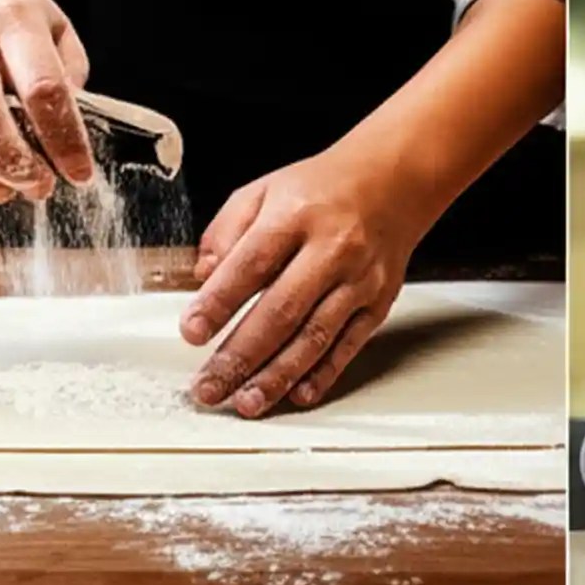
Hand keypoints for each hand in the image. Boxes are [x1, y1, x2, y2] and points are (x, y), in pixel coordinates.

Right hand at [0, 0, 94, 201]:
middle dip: (14, 163)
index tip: (79, 174)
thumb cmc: (12, 21)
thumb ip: (70, 76)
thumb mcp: (56, 31)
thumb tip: (68, 130)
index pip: (44, 89)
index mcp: (14, 20)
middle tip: (39, 187)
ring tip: (3, 192)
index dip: (64, 141)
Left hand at [180, 147, 426, 418]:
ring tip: (246, 402)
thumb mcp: (263, 191)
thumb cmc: (323, 189)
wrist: (393, 182)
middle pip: (282, 310)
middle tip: (209, 386)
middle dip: (240, 355)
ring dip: (278, 375)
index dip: (218, 303)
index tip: (191, 333)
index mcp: (295, 215)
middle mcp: (331, 249)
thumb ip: (226, 232)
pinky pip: (349, 345)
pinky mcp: (378, 303)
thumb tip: (203, 279)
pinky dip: (323, 374)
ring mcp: (359, 280)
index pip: (251, 264)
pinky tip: (298, 394)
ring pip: (315, 336)